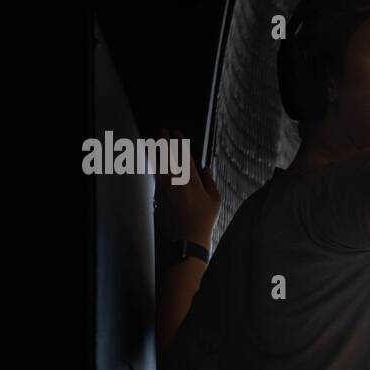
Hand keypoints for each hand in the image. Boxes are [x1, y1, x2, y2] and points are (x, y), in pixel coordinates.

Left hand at [153, 128, 219, 246]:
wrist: (187, 239)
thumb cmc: (204, 220)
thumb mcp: (214, 199)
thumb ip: (210, 181)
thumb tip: (206, 168)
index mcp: (191, 179)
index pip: (182, 154)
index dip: (178, 141)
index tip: (176, 132)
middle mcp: (174, 181)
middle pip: (166, 156)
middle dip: (164, 141)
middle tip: (163, 130)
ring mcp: (163, 189)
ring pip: (157, 165)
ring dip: (156, 152)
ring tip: (155, 142)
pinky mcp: (157, 197)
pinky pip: (155, 177)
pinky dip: (155, 167)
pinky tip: (155, 164)